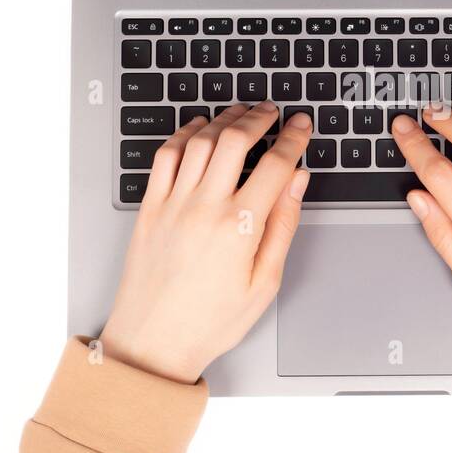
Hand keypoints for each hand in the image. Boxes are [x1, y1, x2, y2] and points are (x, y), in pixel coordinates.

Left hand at [100, 103, 312, 383]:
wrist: (153, 341)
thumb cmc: (209, 321)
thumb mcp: (264, 283)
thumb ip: (283, 226)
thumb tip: (296, 183)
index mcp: (239, 228)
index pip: (274, 165)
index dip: (293, 138)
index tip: (302, 126)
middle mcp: (204, 208)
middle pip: (235, 141)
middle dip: (258, 118)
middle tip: (272, 111)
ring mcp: (173, 205)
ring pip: (200, 141)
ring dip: (224, 120)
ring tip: (241, 114)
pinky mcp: (149, 208)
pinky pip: (166, 156)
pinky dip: (184, 134)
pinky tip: (199, 130)